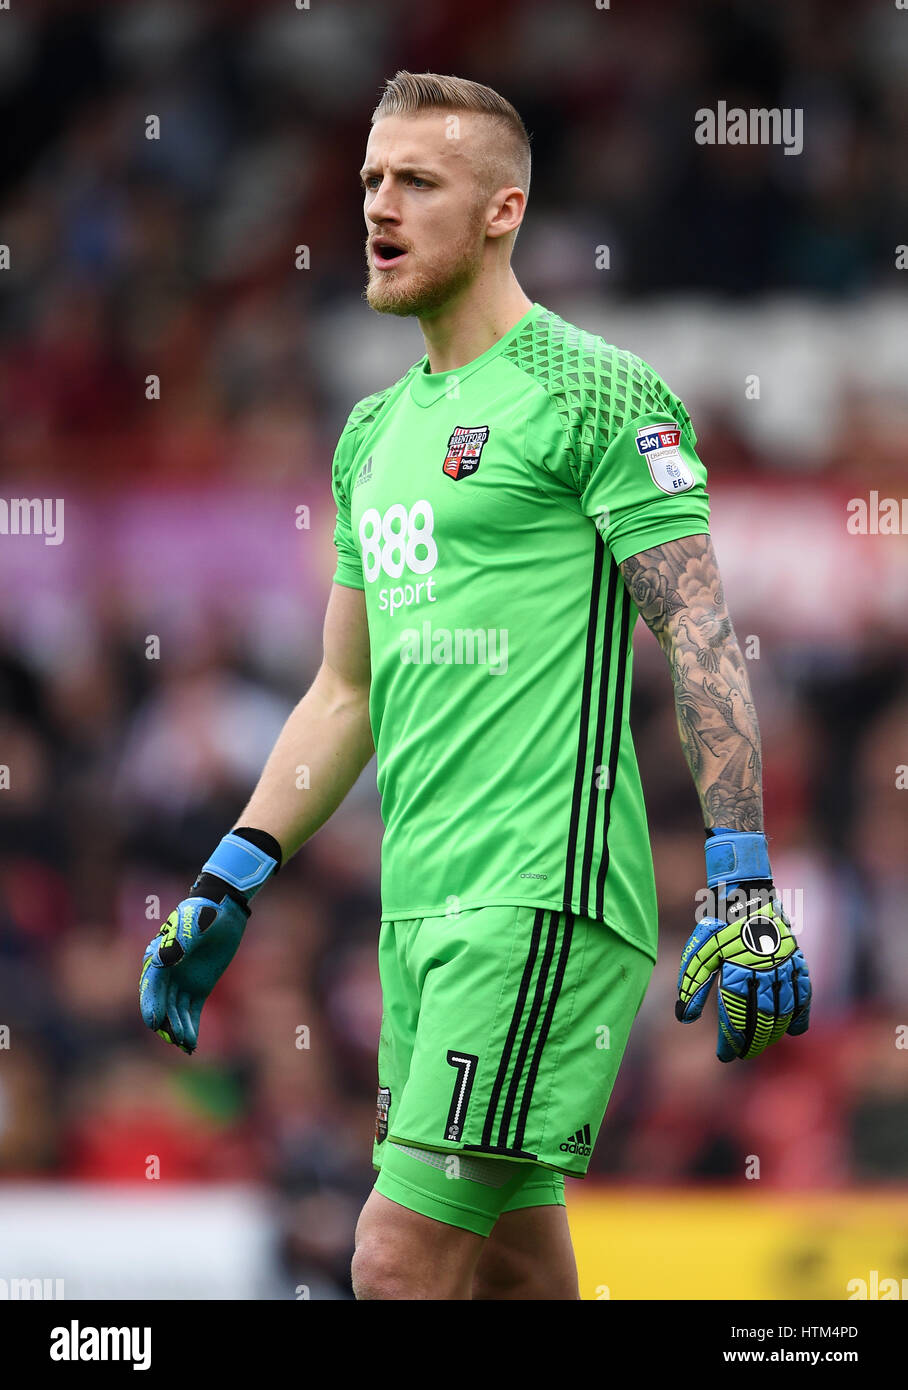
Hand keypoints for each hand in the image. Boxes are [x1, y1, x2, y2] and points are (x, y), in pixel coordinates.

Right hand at [139, 828, 279, 1053]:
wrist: (224, 911)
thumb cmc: (205, 912)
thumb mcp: (195, 923)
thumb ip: (180, 942)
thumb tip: (161, 960)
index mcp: (159, 956)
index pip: (152, 984)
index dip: (151, 1004)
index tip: (153, 1022)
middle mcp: (166, 973)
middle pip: (162, 1002)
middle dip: (166, 1022)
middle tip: (173, 1040)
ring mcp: (181, 983)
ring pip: (176, 1011)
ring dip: (179, 1029)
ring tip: (186, 1045)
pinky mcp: (198, 990)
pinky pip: (191, 1012)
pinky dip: (191, 1028)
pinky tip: (192, 1044)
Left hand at [676, 892, 811, 1060]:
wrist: (747, 895)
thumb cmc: (718, 926)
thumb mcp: (700, 953)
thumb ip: (692, 985)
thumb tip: (684, 1018)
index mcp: (738, 970)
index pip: (736, 1017)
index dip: (730, 1040)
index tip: (725, 1055)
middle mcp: (764, 971)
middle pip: (763, 1020)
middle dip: (753, 1042)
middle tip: (744, 1054)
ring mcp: (784, 966)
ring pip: (785, 1010)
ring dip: (775, 1033)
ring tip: (763, 1044)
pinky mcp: (797, 960)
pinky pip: (804, 993)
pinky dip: (802, 1014)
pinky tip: (796, 1031)